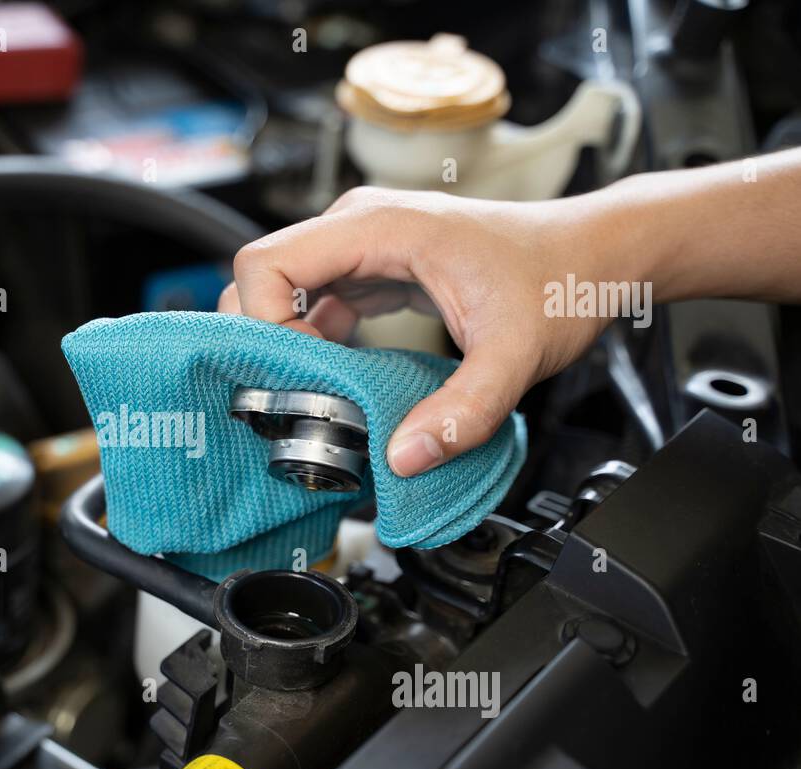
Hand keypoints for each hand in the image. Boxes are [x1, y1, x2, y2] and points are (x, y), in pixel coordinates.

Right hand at [217, 186, 615, 476]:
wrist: (591, 256)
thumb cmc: (559, 278)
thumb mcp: (516, 354)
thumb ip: (464, 409)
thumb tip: (406, 456)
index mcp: (379, 226)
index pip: (266, 263)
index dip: (263, 323)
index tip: (296, 374)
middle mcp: (359, 227)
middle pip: (262, 276)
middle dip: (264, 338)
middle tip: (293, 392)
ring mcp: (362, 247)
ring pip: (282, 291)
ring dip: (286, 344)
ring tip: (313, 392)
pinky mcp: (372, 270)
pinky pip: (313, 303)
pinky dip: (310, 343)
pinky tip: (336, 378)